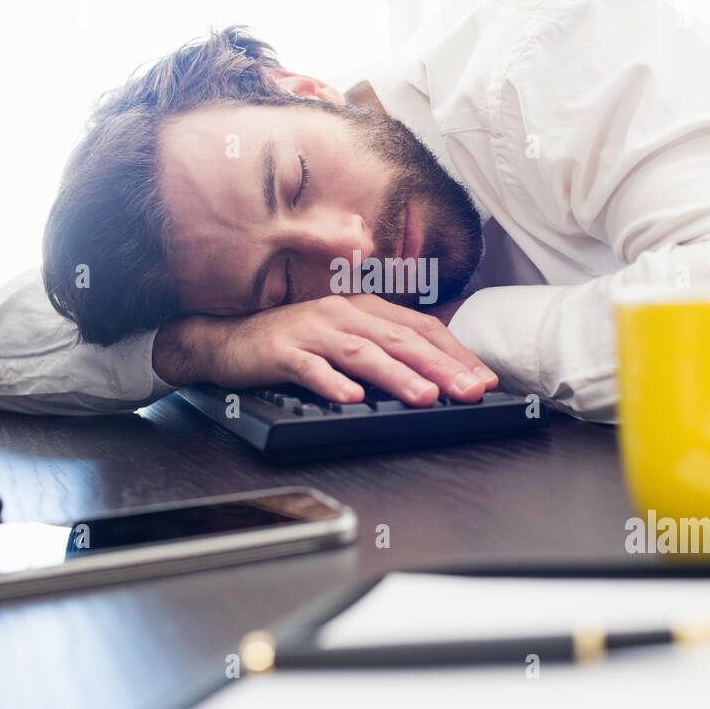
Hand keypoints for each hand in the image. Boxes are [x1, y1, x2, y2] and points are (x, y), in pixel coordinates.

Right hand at [153, 293, 497, 405]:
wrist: (226, 339)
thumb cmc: (292, 342)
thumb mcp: (343, 339)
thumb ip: (382, 349)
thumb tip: (432, 375)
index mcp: (363, 309)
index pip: (420, 328)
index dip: (455, 353)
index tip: (483, 379)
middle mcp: (342, 313)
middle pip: (399, 339)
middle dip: (440, 367)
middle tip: (469, 391)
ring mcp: (312, 330)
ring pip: (362, 352)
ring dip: (397, 375)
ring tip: (425, 397)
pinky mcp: (282, 351)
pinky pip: (311, 368)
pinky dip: (332, 383)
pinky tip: (351, 399)